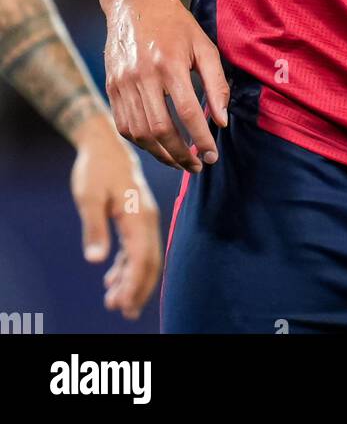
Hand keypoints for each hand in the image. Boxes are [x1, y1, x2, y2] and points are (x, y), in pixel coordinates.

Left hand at [70, 114, 161, 318]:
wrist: (103, 142)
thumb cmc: (96, 169)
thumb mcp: (89, 198)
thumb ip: (94, 229)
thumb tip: (96, 261)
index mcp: (138, 215)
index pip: (142, 258)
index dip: (135, 284)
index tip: (123, 305)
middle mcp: (146, 217)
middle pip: (149, 261)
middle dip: (138, 288)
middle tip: (123, 312)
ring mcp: (143, 216)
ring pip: (144, 255)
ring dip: (132, 279)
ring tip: (113, 301)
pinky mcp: (136, 214)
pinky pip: (137, 246)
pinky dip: (128, 264)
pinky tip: (113, 277)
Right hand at [105, 0, 229, 172]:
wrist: (136, 4)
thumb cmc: (176, 25)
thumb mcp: (204, 46)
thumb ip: (217, 84)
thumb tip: (221, 121)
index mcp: (170, 63)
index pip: (188, 112)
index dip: (202, 138)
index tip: (212, 155)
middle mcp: (143, 75)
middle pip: (161, 129)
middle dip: (181, 155)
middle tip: (197, 166)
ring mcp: (123, 83)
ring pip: (140, 133)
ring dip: (161, 154)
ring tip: (180, 161)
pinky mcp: (111, 88)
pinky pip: (124, 126)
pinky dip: (142, 142)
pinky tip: (158, 146)